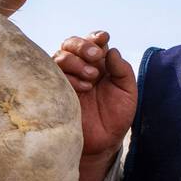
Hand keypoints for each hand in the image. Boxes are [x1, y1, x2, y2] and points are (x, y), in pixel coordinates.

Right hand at [53, 31, 137, 160]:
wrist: (104, 142)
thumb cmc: (117, 116)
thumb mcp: (127, 92)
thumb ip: (122, 70)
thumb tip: (111, 49)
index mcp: (99, 64)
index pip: (93, 43)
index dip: (95, 37)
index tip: (103, 38)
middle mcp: (80, 67)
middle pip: (71, 44)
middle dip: (82, 45)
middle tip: (96, 57)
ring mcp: (66, 79)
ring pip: (60, 56)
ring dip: (76, 62)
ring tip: (92, 77)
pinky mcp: (56, 92)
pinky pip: (53, 75)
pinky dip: (68, 77)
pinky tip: (84, 88)